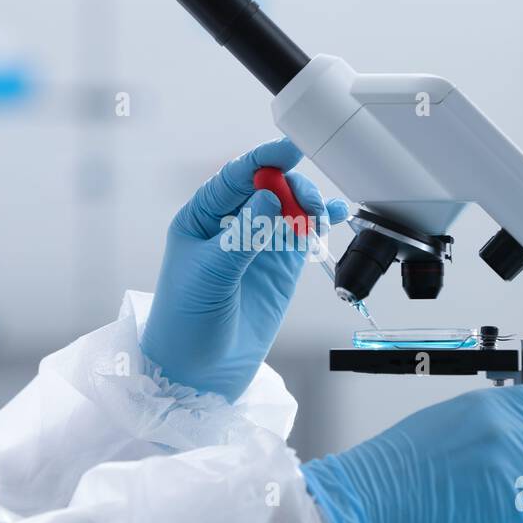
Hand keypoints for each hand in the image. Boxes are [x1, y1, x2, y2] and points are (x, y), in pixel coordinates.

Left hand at [141, 138, 348, 401]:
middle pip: (269, 190)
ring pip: (290, 210)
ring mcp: (258, 246)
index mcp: (202, 218)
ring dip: (308, 205)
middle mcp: (231, 226)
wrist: (197, 372)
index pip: (235, 178)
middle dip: (291, 189)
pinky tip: (336, 215)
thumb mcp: (208, 275)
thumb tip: (270, 199)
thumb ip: (242, 237)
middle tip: (307, 205)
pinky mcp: (280, 269)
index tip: (290, 150)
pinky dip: (320, 224)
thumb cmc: (186, 321)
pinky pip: (303, 236)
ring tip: (318, 218)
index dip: (263, 160)